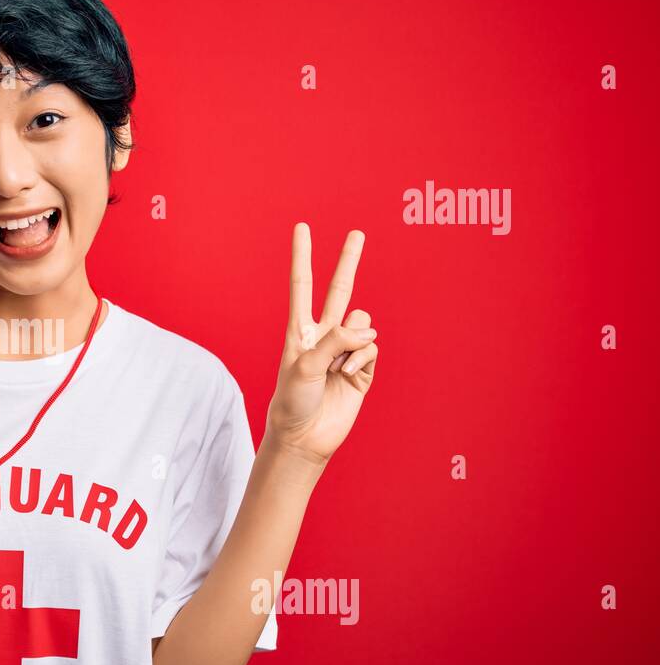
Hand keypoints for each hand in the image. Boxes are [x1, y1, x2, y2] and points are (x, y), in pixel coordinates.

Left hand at [263, 223, 378, 465]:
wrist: (304, 437)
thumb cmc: (293, 401)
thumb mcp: (304, 366)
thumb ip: (334, 340)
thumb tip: (365, 329)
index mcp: (300, 330)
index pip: (302, 285)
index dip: (303, 256)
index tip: (302, 228)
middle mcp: (323, 336)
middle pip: (340, 291)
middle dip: (349, 262)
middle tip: (357, 233)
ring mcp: (345, 351)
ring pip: (363, 324)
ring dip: (354, 342)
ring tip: (337, 367)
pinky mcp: (362, 369)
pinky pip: (372, 349)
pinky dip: (362, 360)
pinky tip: (349, 375)